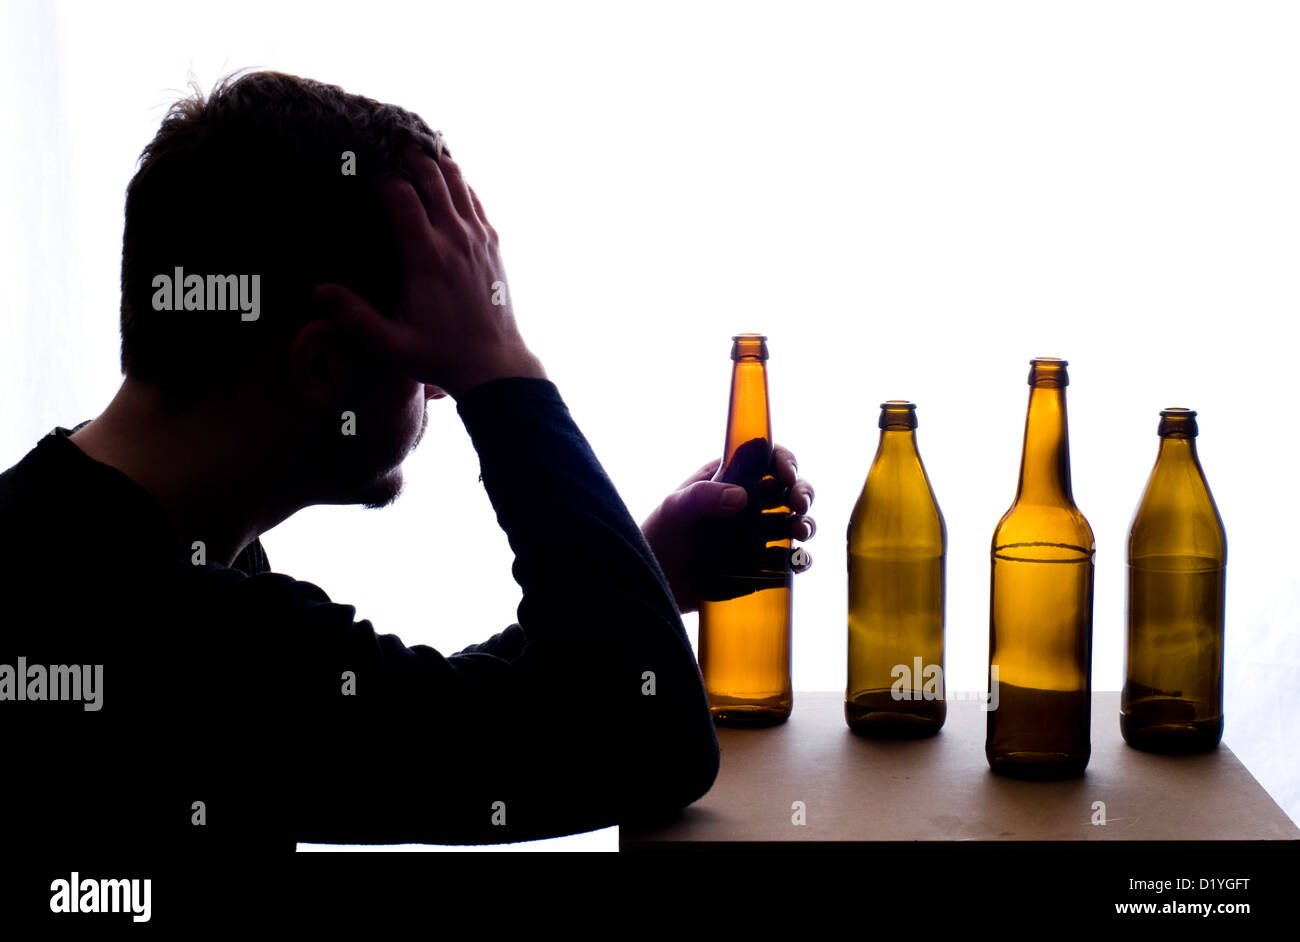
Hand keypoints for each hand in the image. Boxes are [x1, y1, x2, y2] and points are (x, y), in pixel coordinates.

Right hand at [312, 145, 544, 398]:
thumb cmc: (441, 356)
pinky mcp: (493, 244)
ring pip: (458, 181)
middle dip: (407, 153)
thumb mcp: (390, 343)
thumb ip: (353, 316)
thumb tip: (316, 291)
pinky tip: (444, 176)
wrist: (495, 365)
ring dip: (435, 159)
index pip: (400, 196)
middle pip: (432, 176)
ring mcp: (479, 238)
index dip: (379, 175)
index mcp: (427, 257)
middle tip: (386, 135)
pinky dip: (458, 181)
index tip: (362, 165)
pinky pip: (474, 199)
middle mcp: (456, 239)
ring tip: (415, 143)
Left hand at [642, 444, 814, 613]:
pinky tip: (797, 562)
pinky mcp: (759, 565)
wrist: (654, 580)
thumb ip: (701, 496)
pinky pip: (788, 560)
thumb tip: (741, 497)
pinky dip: (800, 560)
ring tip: (799, 533)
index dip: (785, 462)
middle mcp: (749, 504)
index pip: (767, 459)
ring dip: (806, 524)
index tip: (787, 475)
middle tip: (798, 506)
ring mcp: (756, 535)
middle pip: (790, 489)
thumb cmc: (658, 535)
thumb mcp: (673, 509)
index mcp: (730, 479)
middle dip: (803, 493)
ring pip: (795, 523)